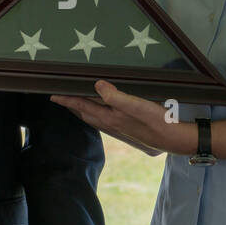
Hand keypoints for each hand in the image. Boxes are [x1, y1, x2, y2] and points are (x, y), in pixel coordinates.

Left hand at [51, 80, 195, 155]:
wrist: (173, 139)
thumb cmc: (155, 121)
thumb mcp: (134, 104)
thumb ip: (114, 95)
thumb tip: (96, 85)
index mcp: (109, 118)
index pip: (82, 107)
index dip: (67, 100)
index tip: (52, 95)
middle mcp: (110, 125)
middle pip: (84, 114)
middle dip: (71, 107)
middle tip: (60, 99)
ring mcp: (118, 129)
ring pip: (93, 119)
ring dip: (82, 111)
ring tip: (75, 105)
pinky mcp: (127, 130)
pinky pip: (103, 121)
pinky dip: (96, 115)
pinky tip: (101, 114)